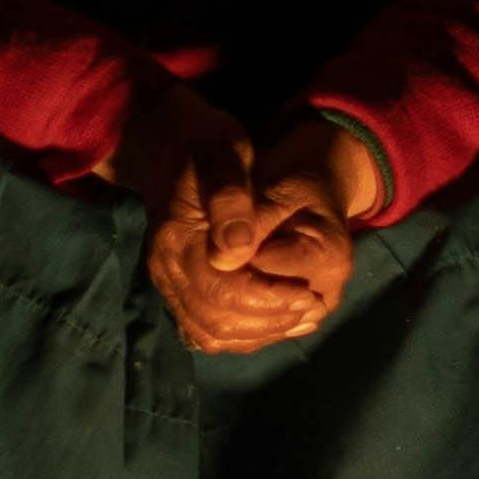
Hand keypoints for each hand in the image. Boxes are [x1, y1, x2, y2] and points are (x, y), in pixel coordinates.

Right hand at [125, 86, 374, 354]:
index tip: (308, 293)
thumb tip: (235, 253)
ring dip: (260, 332)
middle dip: (269, 321)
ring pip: (212, 333)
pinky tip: (278, 320)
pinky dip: (245, 334)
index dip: (269, 300)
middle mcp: (166, 271)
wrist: (166, 145)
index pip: (222, 292)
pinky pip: (208, 330)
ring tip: (300, 316)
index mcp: (176, 241)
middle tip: (311, 306)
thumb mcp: (223, 154)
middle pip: (217, 322)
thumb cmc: (204, 144)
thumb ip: (229, 200)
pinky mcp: (178, 289)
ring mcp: (169, 283)